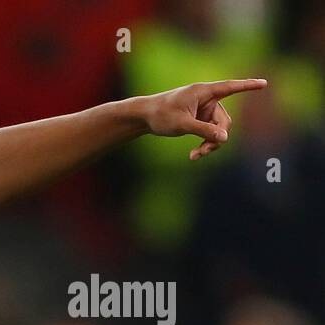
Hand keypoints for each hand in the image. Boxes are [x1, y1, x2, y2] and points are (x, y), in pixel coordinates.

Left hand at [139, 78, 267, 159]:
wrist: (145, 116)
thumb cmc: (161, 115)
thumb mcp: (182, 124)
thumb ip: (204, 130)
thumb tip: (225, 138)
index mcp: (204, 92)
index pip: (230, 87)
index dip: (247, 86)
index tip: (264, 83)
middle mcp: (207, 99)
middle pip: (224, 121)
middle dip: (217, 138)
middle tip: (204, 153)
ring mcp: (205, 109)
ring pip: (218, 130)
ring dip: (210, 144)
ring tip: (195, 156)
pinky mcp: (201, 118)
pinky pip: (211, 132)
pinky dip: (205, 143)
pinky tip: (194, 155)